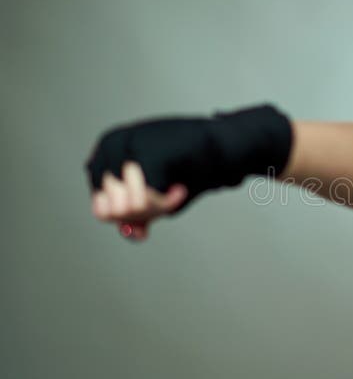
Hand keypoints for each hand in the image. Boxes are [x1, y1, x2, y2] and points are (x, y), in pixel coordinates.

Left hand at [84, 103, 293, 239]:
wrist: (226, 144)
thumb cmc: (193, 163)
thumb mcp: (158, 190)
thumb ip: (139, 212)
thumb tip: (133, 234)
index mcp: (106, 150)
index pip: (101, 208)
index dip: (131, 217)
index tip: (154, 206)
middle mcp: (112, 144)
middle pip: (114, 210)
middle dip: (146, 213)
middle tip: (169, 197)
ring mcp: (129, 147)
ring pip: (127, 207)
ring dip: (157, 208)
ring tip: (176, 191)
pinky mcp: (148, 154)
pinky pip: (145, 201)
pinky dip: (167, 204)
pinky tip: (181, 190)